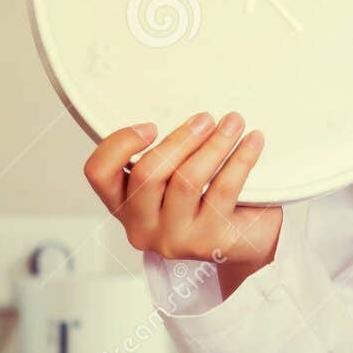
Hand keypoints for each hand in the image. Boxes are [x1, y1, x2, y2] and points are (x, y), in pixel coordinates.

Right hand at [83, 110, 282, 297]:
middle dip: (180, 139)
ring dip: (213, 145)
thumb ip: (163, 154)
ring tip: (233, 122)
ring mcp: (175, 238)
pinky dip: (241, 159)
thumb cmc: (206, 202)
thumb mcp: (172, 178)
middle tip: (206, 118)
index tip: (151, 126)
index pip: (99, 174)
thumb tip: (183, 109)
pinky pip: (224, 190)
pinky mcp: (209, 242)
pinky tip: (253, 140)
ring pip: (187, 182)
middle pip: (147, 175)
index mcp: (123, 205)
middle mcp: (142, 227)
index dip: (119, 145)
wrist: (246, 243)